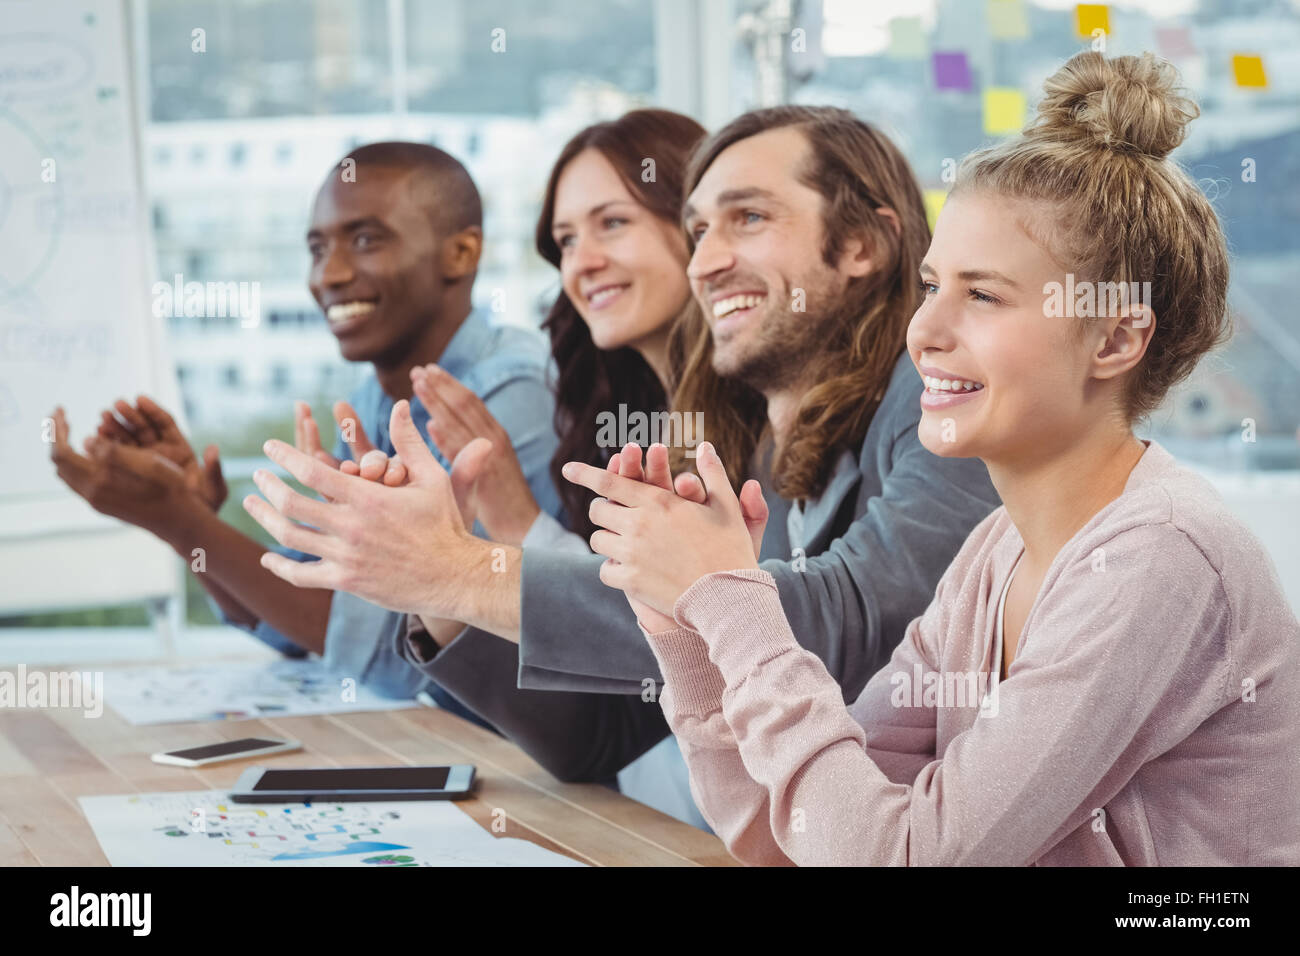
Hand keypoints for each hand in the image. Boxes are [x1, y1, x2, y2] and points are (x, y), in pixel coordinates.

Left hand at [50, 406, 202, 537]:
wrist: (179, 519)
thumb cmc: (170, 487)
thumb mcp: (148, 462)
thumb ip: (114, 452)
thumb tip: (86, 440)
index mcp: (100, 480)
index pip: (62, 452)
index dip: (57, 429)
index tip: (60, 410)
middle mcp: (93, 493)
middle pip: (60, 462)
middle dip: (57, 436)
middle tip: (62, 416)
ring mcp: (96, 501)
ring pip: (66, 472)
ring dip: (64, 449)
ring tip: (70, 431)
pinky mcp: (103, 504)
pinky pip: (77, 480)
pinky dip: (75, 461)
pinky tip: (88, 452)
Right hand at [93, 396, 226, 511]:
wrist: (191, 526)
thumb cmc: (206, 506)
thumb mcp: (214, 489)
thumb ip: (213, 470)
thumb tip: (213, 450)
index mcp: (181, 450)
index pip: (165, 424)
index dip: (152, 411)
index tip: (139, 398)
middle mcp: (162, 453)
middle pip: (144, 429)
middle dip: (129, 416)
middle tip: (114, 406)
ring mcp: (146, 462)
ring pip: (129, 441)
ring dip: (115, 428)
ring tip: (102, 418)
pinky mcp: (134, 474)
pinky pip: (120, 457)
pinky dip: (110, 447)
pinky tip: (97, 438)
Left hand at [242, 399, 483, 615]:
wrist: (454, 576)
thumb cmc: (444, 524)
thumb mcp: (432, 477)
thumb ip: (409, 441)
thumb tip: (400, 404)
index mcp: (367, 497)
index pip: (312, 470)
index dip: (285, 456)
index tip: (269, 448)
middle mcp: (351, 526)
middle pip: (291, 502)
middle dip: (268, 485)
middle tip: (257, 475)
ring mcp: (346, 556)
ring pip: (289, 536)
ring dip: (265, 517)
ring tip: (252, 504)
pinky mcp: (346, 582)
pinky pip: (301, 575)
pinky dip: (280, 565)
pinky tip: (268, 557)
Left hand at [411, 363, 538, 542]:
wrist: (521, 525)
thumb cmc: (498, 498)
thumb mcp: (480, 464)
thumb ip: (455, 444)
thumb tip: (433, 422)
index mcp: (493, 433)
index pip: (468, 402)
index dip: (448, 384)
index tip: (428, 369)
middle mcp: (494, 439)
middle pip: (464, 406)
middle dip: (441, 388)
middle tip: (419, 370)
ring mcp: (493, 456)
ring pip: (462, 423)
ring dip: (440, 403)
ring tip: (418, 385)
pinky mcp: (489, 476)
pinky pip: (465, 453)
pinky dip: (448, 437)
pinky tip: (431, 426)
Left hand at [562, 441, 768, 619]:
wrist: (728, 597)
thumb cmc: (730, 550)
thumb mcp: (726, 506)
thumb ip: (712, 474)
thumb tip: (705, 446)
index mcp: (658, 501)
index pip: (610, 482)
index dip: (585, 474)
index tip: (567, 469)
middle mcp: (639, 524)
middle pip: (598, 511)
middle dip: (603, 510)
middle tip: (613, 516)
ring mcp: (632, 554)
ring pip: (598, 540)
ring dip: (608, 540)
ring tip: (623, 544)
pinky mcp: (631, 581)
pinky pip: (605, 571)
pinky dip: (613, 570)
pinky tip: (628, 570)